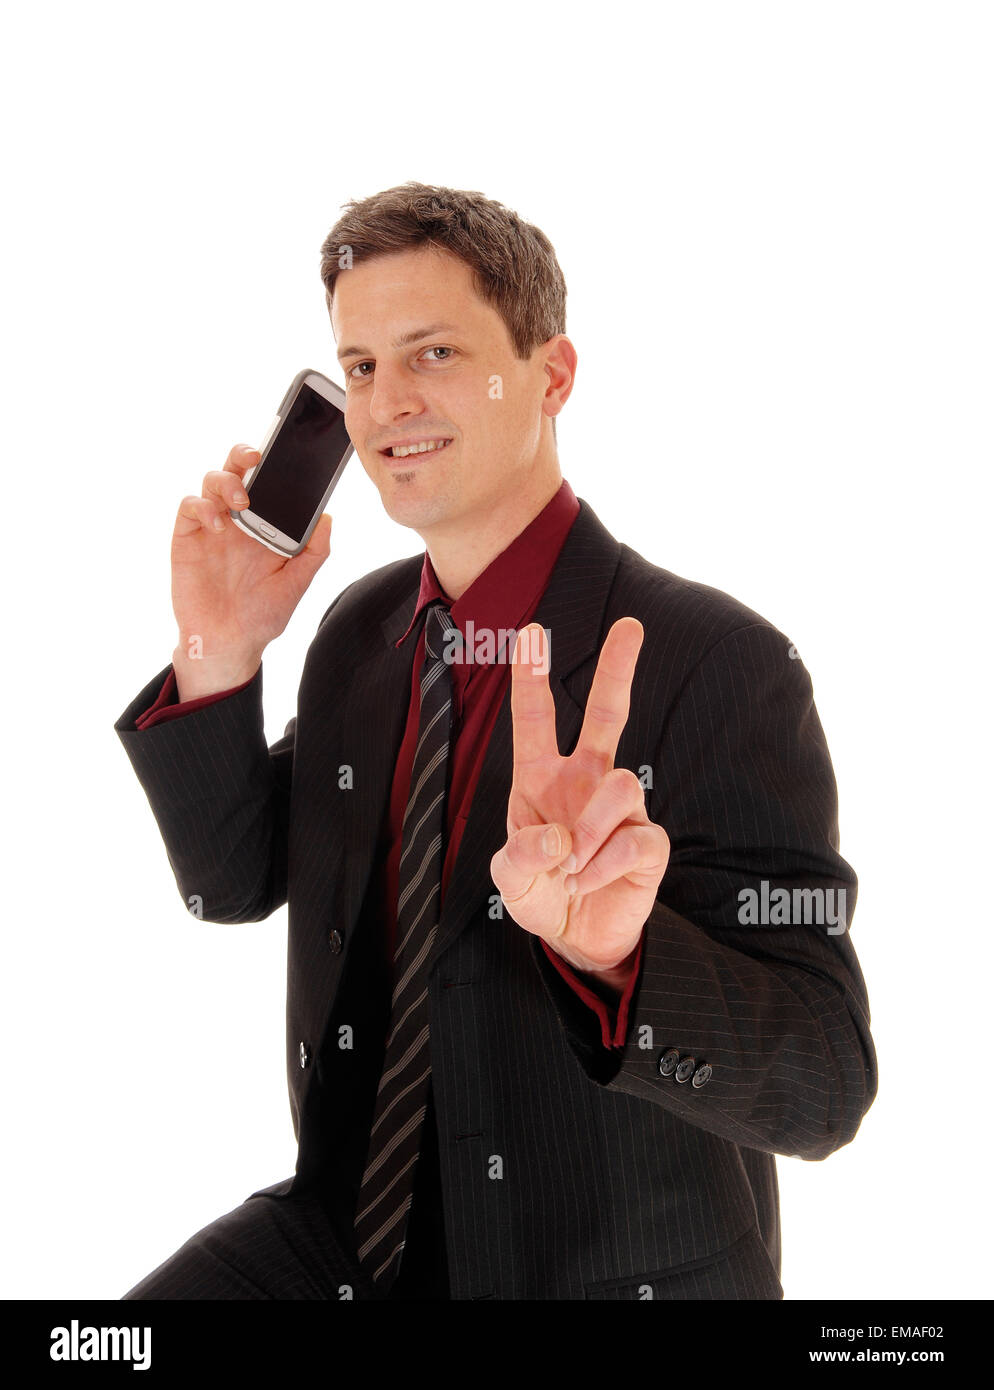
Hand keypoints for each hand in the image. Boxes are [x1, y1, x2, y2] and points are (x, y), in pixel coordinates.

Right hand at [170, 443, 331, 698]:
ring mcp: (211, 526)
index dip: (274, 463)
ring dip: (226, 481)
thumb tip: (327, 518)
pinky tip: (218, 525)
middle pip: (236, 469)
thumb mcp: (296, 584)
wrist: (230, 644)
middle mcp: (237, 519)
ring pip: (211, 480)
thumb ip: (314, 552)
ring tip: (240, 501)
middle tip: (257, 458)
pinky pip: (189, 508)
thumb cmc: (262, 614)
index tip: (287, 454)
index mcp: (265, 524)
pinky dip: (202, 508)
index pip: (268, 481)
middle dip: (244, 453)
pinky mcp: (187, 538)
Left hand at [490, 618, 669, 980]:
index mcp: (542, 779)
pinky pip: (633, 836)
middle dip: (618, 669)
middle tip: (630, 625)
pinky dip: (603, 863)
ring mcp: (621, 809)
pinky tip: (589, 881)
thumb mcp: (510, 880)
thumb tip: (557, 836)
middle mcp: (585, 782)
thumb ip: (520, 856)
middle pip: (607, 714)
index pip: (536, 720)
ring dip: (591, 829)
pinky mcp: (648, 842)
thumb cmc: (542, 895)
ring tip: (572, 865)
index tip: (530, 633)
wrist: (578, 940)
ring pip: (621, 783)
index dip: (532, 678)